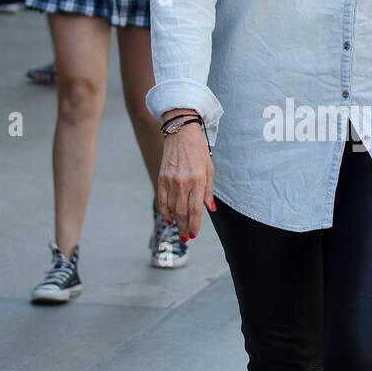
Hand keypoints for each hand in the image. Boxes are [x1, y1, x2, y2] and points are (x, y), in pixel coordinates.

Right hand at [156, 121, 214, 240]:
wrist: (180, 133)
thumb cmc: (198, 151)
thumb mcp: (209, 169)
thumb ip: (209, 191)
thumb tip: (210, 209)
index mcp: (198, 180)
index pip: (195, 209)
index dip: (194, 224)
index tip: (193, 234)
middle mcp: (183, 182)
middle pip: (182, 212)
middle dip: (184, 227)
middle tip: (186, 238)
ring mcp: (170, 181)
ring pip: (171, 208)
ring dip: (176, 222)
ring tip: (179, 230)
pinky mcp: (161, 178)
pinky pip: (161, 200)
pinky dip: (164, 211)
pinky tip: (169, 218)